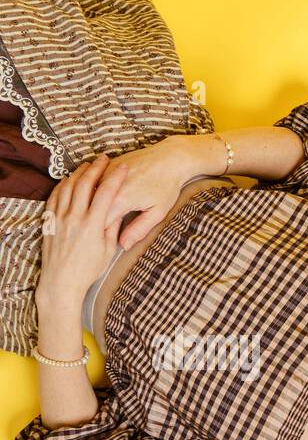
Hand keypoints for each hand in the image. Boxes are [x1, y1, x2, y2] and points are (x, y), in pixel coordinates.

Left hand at [39, 154, 126, 304]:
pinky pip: (55, 196)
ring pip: (69, 186)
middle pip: (86, 184)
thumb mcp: (108, 252)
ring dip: (79, 173)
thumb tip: (115, 214)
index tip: (124, 168)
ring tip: (88, 165)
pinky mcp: (51, 220)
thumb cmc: (89, 270)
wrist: (62, 282)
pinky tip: (69, 180)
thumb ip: (112, 230)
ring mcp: (61, 217)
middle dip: (96, 168)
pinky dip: (63, 185)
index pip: (106, 193)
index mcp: (94, 225)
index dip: (116, 178)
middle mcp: (76, 218)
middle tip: (104, 158)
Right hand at [99, 135, 212, 248]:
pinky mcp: (106, 166)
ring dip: (92, 205)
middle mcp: (108, 185)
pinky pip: (94, 182)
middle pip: (91, 208)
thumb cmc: (166, 185)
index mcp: (120, 200)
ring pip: (89, 194)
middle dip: (94, 220)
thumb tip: (124, 245)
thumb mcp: (157, 212)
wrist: (169, 157)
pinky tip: (97, 200)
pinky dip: (94, 192)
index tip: (105, 241)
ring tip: (96, 215)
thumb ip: (139, 229)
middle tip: (103, 229)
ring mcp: (105, 173)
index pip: (100, 223)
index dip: (101, 234)